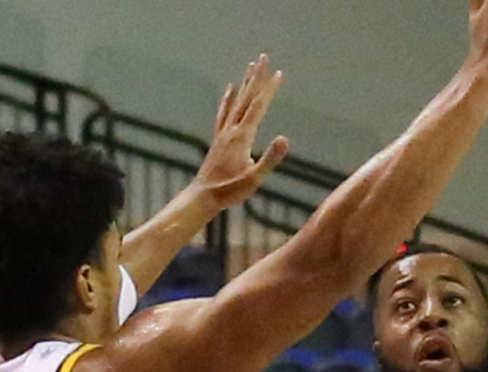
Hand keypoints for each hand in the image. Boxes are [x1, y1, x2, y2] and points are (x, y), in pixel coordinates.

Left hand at [192, 55, 289, 210]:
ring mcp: (223, 133)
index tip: (279, 73)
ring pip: (236, 102)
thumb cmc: (229, 191)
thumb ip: (270, 159)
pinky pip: (224, 112)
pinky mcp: (219, 138)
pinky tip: (230, 89)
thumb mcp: (254, 179)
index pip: (259, 107)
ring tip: (250, 67)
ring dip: (245, 83)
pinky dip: (228, 99)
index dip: (269, 90)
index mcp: (242, 137)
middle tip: (263, 57)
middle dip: (257, 78)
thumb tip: (284, 139)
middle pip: (247, 98)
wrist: (202, 197)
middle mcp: (231, 130)